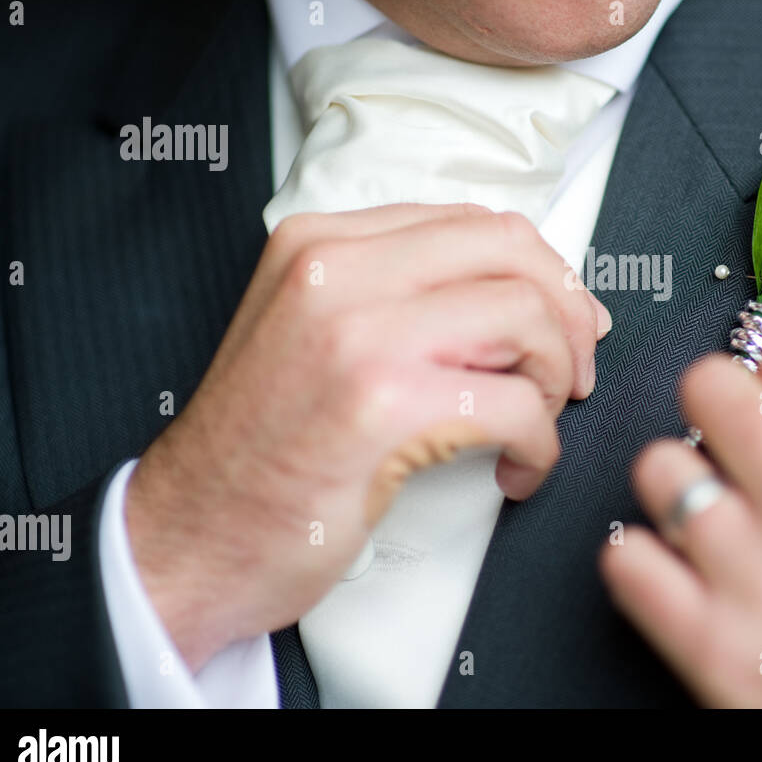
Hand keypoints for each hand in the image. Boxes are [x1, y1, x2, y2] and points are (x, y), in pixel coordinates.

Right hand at [127, 203, 608, 668]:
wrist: (189, 538)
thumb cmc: (263, 452)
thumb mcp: (319, 336)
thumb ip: (405, 298)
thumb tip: (530, 293)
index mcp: (322, 243)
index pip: (478, 223)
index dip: (546, 275)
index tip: (568, 324)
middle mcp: (336, 271)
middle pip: (513, 253)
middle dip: (569, 316)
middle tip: (573, 375)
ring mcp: (356, 333)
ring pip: (525, 317)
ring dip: (556, 381)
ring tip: (534, 425)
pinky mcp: (380, 406)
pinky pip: (515, 403)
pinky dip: (540, 446)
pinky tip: (515, 472)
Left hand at [601, 333, 761, 706]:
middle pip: (713, 389)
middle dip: (716, 405)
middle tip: (724, 432)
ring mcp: (756, 570)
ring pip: (659, 468)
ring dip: (676, 482)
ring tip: (699, 508)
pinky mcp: (710, 643)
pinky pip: (628, 561)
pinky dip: (640, 560)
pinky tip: (670, 570)